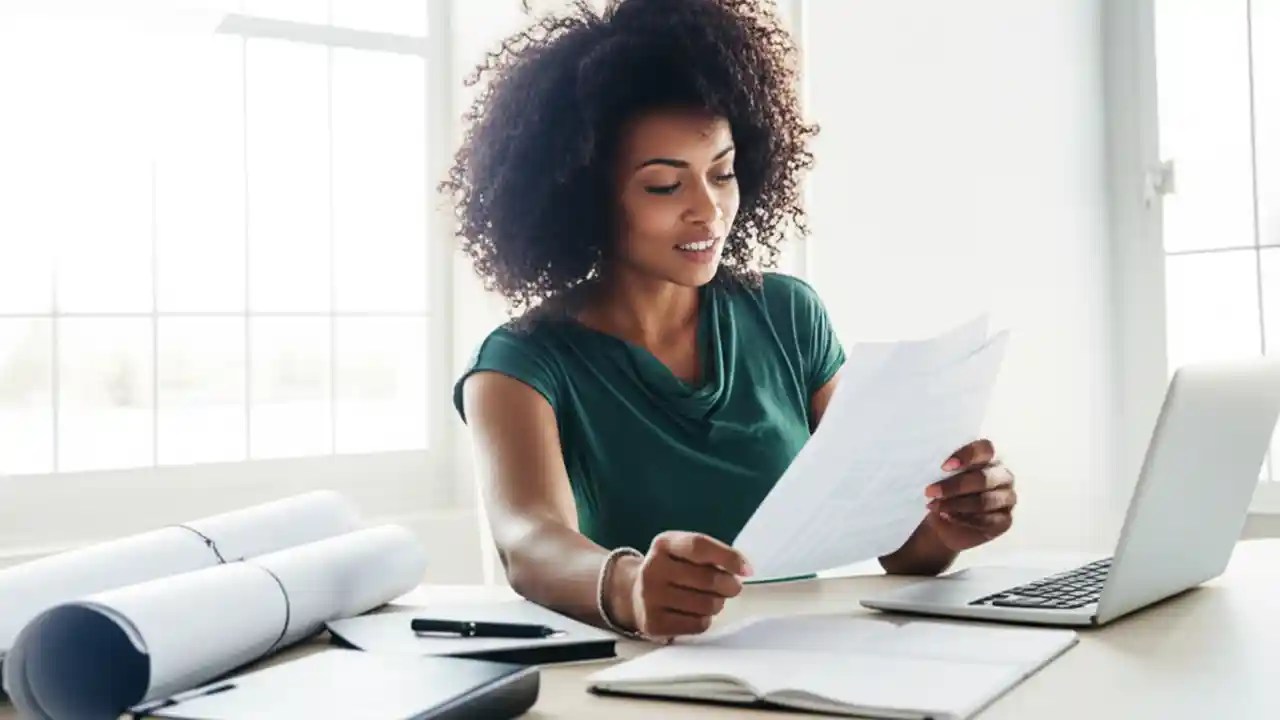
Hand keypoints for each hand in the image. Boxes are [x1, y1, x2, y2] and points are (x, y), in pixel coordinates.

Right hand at [614, 531, 750, 638]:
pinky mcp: (653, 623)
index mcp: (663, 544)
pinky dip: (706, 619)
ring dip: (718, 603)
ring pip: (705, 604)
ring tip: (713, 599)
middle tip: (733, 587)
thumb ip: (710, 555)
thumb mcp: (683, 551)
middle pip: (707, 578)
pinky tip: (697, 612)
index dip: (728, 557)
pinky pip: (697, 624)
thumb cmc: (672, 570)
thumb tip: (743, 570)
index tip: (747, 570)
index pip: (699, 546)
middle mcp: (653, 568)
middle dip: (729, 585)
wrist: (634, 594)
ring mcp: (650, 597)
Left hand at [923, 439, 1016, 552]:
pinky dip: (964, 519)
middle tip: (930, 492)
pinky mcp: (1005, 520)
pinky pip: (987, 520)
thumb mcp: (941, 477)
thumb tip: (931, 466)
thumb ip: (944, 469)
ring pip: (985, 500)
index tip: (944, 467)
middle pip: (983, 478)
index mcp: (989, 458)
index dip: (967, 456)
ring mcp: (1007, 498)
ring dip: (956, 504)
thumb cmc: (944, 492)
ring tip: (935, 506)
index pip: (986, 449)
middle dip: (954, 486)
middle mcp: (1002, 476)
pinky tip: (947, 517)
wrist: (945, 521)